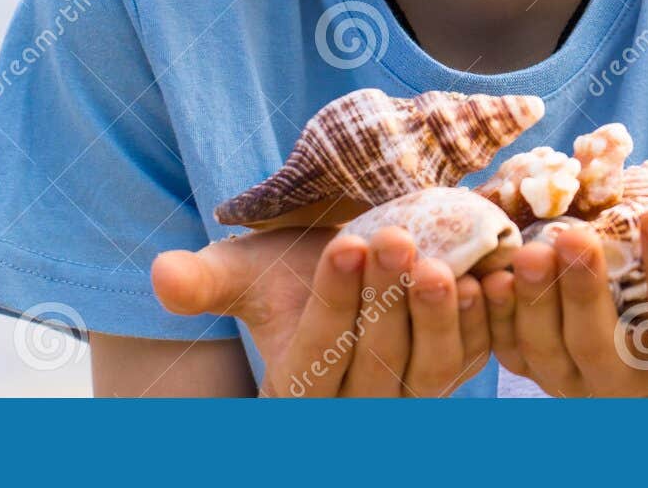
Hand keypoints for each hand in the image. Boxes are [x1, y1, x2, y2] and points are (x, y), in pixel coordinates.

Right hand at [151, 225, 490, 396]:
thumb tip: (160, 275)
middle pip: (376, 365)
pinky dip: (482, 322)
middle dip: (385, 301)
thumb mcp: (243, 272)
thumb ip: (204, 281)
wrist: (351, 260)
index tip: (344, 245)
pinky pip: (475, 357)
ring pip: (429, 371)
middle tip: (392, 238)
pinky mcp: (455, 372)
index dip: (334, 304)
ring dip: (438, 318)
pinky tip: (487, 277)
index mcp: (298, 393)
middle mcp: (357, 410)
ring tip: (438, 263)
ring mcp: (412, 397)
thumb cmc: (288, 270)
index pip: (318, 357)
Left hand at [479, 211, 647, 396]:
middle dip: (586, 292)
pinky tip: (486, 276)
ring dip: (533, 303)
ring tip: (529, 251)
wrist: (644, 353)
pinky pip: (505, 351)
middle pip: (599, 346)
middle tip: (575, 236)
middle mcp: (622, 383)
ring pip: (545, 353)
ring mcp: (570, 381)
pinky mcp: (532, 369)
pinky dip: (493, 318)